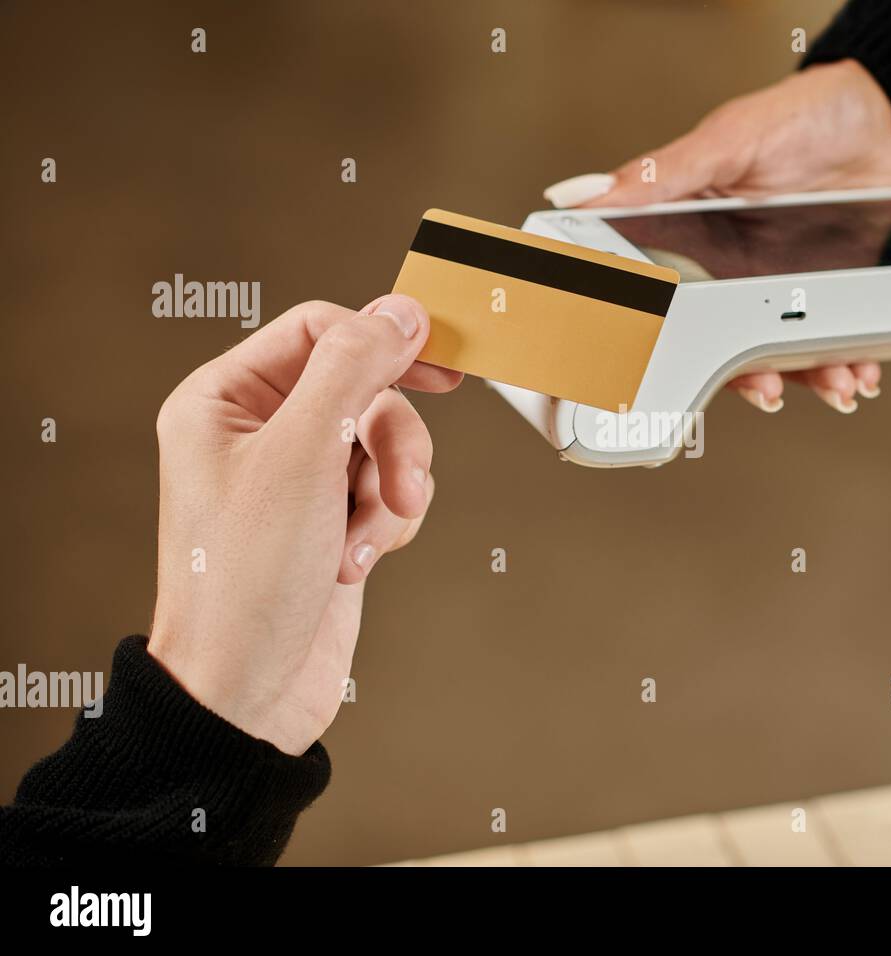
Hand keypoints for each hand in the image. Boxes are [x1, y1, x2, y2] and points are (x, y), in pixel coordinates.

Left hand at [148, 295, 461, 754]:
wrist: (248, 692)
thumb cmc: (241, 584)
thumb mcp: (302, 456)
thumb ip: (353, 369)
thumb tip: (398, 313)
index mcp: (224, 401)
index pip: (317, 331)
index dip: (380, 340)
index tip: (437, 360)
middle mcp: (260, 434)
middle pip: (364, 390)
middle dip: (391, 443)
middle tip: (400, 481)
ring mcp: (299, 480)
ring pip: (384, 444)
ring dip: (391, 492)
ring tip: (367, 538)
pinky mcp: (331, 521)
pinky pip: (388, 492)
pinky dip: (388, 525)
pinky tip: (359, 561)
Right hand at [543, 59, 890, 413]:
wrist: (889, 118)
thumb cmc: (802, 117)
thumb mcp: (727, 141)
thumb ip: (660, 174)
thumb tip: (578, 193)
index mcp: (693, 240)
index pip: (666, 306)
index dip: (668, 347)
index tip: (673, 379)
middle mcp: (733, 274)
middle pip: (725, 345)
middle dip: (747, 376)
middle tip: (766, 389)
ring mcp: (783, 290)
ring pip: (780, 354)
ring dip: (806, 378)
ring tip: (835, 382)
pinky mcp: (831, 298)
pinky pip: (830, 345)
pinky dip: (846, 365)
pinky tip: (859, 371)